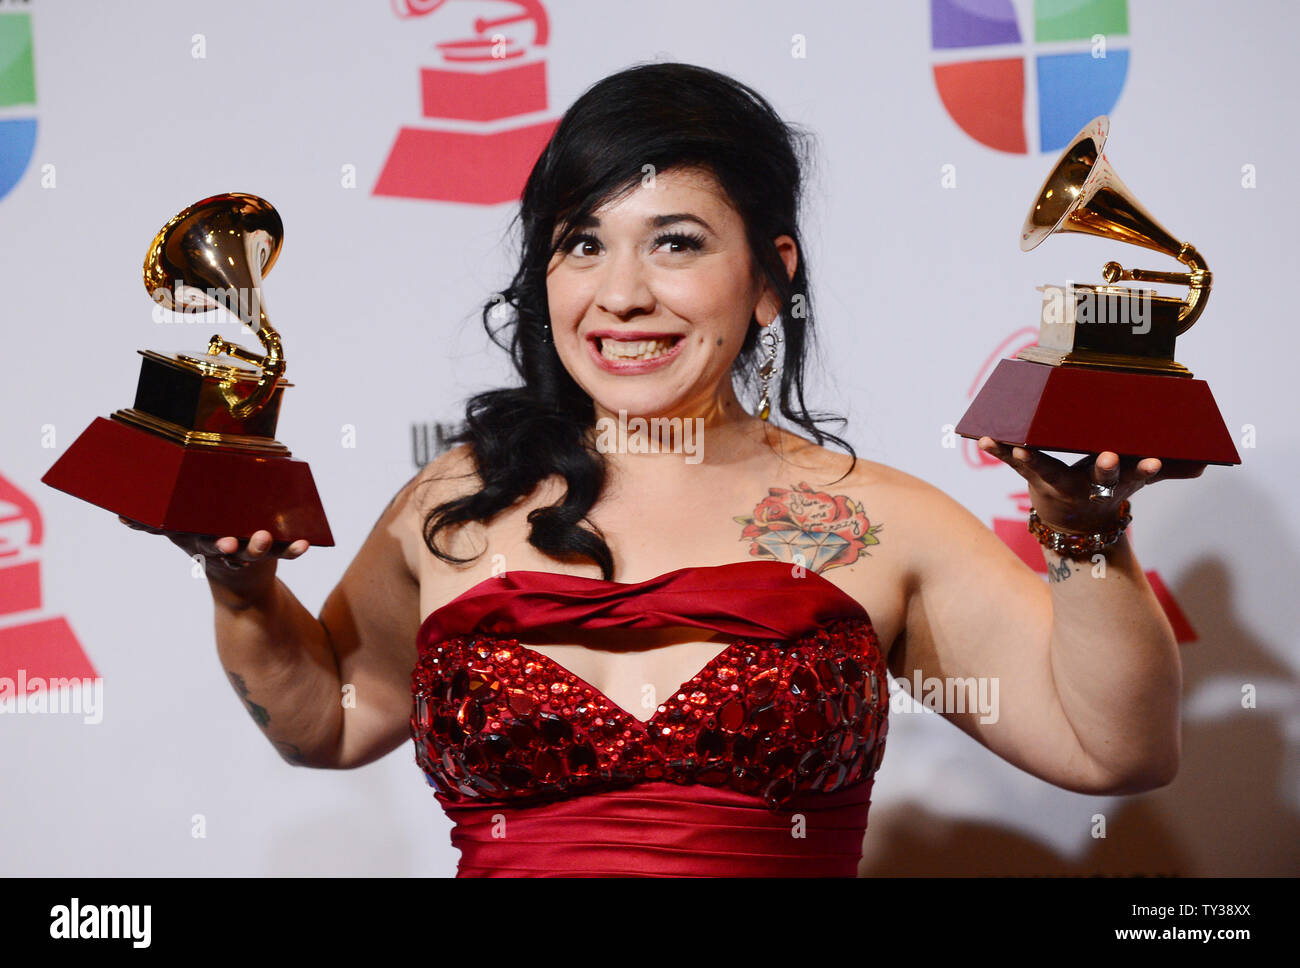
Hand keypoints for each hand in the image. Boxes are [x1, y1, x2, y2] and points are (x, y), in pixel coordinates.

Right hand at [118, 516, 309, 592]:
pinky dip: (294, 549)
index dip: (210, 545)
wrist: (240, 586)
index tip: (221, 543)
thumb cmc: (208, 544)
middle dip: (233, 547)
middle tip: (234, 544)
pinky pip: (284, 551)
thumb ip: (155, 524)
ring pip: (255, 551)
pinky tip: (305, 544)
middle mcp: (226, 549)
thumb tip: (121, 514)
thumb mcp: (182, 535)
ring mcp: (249, 552)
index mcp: (203, 542)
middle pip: (229, 550)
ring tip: (264, 537)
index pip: (203, 544)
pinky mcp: (272, 554)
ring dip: (261, 546)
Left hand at [976, 437, 1205, 534]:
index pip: (1136, 475)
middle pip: (1097, 476)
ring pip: (1045, 469)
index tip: (1153, 462)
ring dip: (1032, 459)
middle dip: (1104, 468)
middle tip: (1107, 458)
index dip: (1145, 468)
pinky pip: (1011, 460)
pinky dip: (998, 449)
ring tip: (1019, 448)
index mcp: (1116, 482)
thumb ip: (1164, 470)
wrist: (1073, 526)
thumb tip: (1205, 465)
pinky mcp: (1031, 475)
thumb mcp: (1134, 482)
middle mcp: (1087, 485)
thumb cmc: (1105, 490)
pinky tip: (983, 438)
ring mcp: (1057, 481)